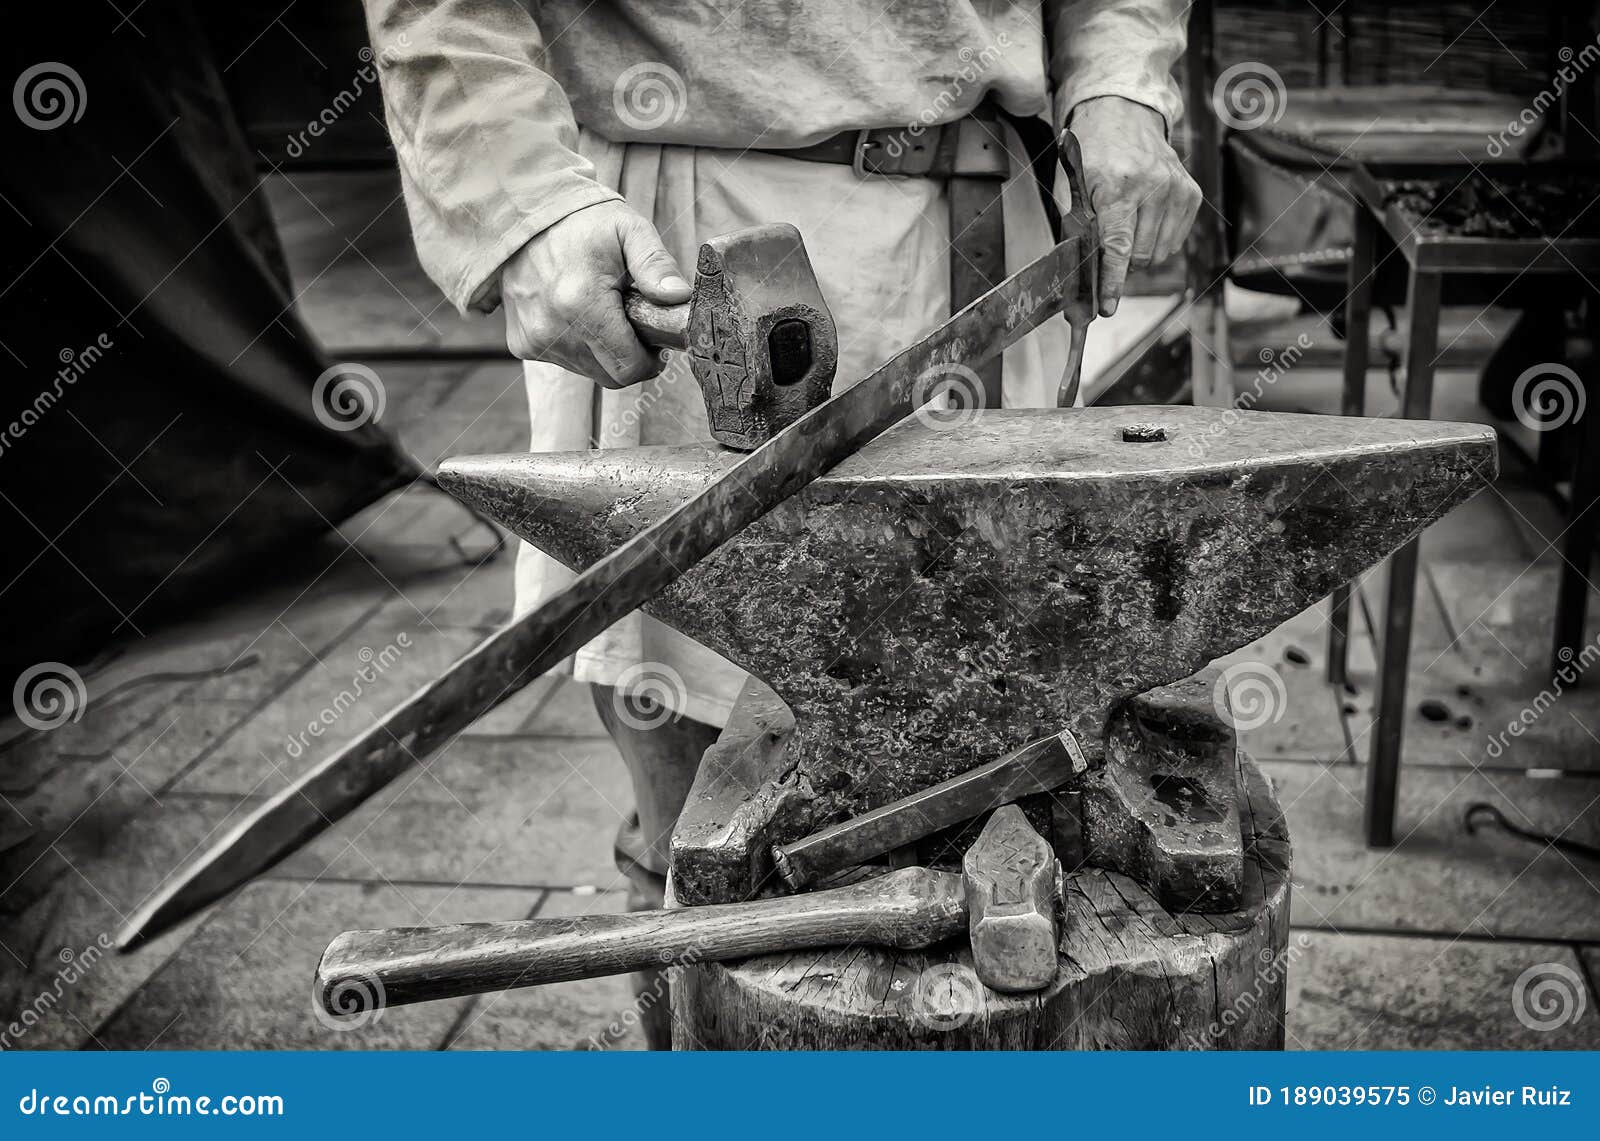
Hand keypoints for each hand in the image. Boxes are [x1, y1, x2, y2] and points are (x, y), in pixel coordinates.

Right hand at [501, 200, 691, 386]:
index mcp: (581, 304)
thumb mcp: (629, 231)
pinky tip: (579, 314)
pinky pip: (567, 362)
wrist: (526, 216)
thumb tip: (678, 297)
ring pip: (590, 372)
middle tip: (632, 321)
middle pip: (611, 376)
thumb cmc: (583, 223)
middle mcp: (553, 329)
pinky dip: (580, 346)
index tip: (655, 341)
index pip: (628, 368)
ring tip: (603, 310)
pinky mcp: (523, 343)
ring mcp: (535, 340)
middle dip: (630, 355)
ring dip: (605, 350)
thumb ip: (656, 265)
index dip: (650, 361)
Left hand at [1068, 96, 1201, 316]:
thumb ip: (1078, 229)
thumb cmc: (1092, 153)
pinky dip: (1157, 242)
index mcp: (1117, 187)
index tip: (1107, 308)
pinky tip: (1144, 224)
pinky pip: (1175, 241)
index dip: (1112, 283)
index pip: (1118, 248)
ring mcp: (1176, 190)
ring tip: (1125, 233)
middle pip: (1141, 257)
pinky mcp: (1191, 193)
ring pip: (1160, 254)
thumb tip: (1082, 274)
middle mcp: (1153, 187)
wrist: (1123, 113)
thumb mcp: (1073, 187)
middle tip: (1108, 254)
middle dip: (1123, 266)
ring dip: (1140, 256)